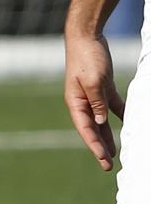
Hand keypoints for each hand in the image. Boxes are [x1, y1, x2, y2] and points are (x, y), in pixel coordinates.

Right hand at [65, 34, 126, 171]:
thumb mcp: (94, 81)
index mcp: (76, 103)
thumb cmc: (87, 58)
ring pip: (102, 122)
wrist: (86, 37)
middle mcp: (83, 103)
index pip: (86, 129)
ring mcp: (93, 96)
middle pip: (92, 130)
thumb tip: (100, 122)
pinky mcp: (103, 89)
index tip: (104, 159)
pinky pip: (112, 108)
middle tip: (108, 166)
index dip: (94, 145)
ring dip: (108, 137)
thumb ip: (97, 102)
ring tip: (115, 154)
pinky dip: (120, 118)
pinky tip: (127, 127)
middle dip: (100, 147)